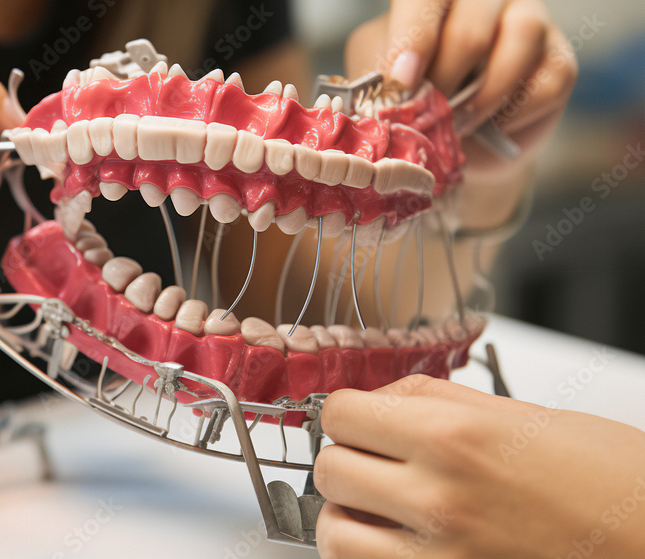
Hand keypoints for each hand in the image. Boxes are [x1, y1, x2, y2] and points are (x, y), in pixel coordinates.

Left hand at [313, 374, 644, 558]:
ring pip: (334, 532)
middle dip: (347, 459)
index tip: (360, 419)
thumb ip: (438, 399)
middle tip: (375, 461)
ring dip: (349, 515)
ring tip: (380, 508)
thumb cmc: (612, 482)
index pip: (341, 414)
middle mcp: (438, 499)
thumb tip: (383, 398)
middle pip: (329, 470)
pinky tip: (398, 544)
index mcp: (454, 436)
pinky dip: (371, 557)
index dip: (347, 413)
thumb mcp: (525, 415)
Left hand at [345, 0, 577, 189]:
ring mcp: (529, 14)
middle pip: (471, 25)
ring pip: (521, 38)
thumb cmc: (409, 93)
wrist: (449, 135)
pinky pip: (549, 80)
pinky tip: (490, 127)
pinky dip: (516, 113)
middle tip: (428, 115)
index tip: (402, 81)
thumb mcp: (379, 78)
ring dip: (485, 94)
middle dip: (446, 81)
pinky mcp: (558, 56)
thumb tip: (391, 93)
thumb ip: (380, 79)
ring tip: (458, 124)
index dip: (413, 36)